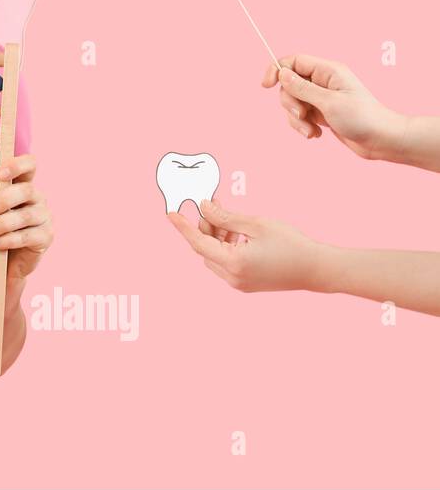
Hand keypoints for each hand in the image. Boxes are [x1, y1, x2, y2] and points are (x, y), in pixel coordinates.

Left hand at [0, 154, 52, 282]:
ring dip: (0, 225)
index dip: (17, 163)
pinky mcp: (46, 237)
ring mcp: (44, 217)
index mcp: (22, 183)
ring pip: (25, 215)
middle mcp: (37, 197)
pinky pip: (27, 236)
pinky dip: (7, 240)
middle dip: (4, 199)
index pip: (30, 164)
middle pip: (27, 189)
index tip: (0, 170)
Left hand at [167, 199, 325, 292]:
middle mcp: (232, 277)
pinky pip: (226, 264)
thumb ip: (225, 216)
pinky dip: (226, 247)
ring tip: (227, 218)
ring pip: (214, 257)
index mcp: (233, 262)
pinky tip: (237, 233)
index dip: (183, 226)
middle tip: (211, 204)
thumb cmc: (292, 243)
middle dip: (205, 227)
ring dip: (216, 237)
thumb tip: (203, 206)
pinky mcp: (246, 285)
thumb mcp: (256, 224)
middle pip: (205, 249)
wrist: (318, 269)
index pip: (197, 242)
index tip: (170, 212)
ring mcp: (238, 284)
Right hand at [261, 54, 404, 160]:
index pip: (293, 61)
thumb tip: (281, 74)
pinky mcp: (321, 112)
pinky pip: (300, 116)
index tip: (266, 85)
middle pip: (288, 84)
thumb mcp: (329, 103)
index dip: (277, 70)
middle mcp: (323, 82)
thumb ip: (302, 88)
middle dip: (290, 103)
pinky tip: (316, 134)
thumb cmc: (362, 118)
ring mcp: (321, 98)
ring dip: (296, 119)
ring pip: (292, 102)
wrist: (381, 140)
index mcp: (328, 71)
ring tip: (311, 131)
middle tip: (302, 116)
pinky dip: (303, 126)